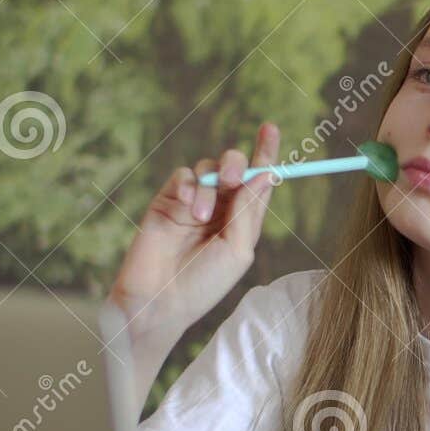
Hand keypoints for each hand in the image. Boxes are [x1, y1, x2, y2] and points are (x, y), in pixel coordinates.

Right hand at [108, 122, 280, 340]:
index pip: (258, 181)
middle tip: (231, 178)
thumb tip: (264, 173)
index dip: (265, 155)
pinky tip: (184, 205)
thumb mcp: (236, 251)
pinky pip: (182, 176)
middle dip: (235, 164)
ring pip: (207, 169)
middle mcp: (220, 209)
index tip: (270, 129)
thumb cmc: (203, 284)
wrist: (159, 301)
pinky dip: (187, 185)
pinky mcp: (167, 201)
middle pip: (233, 168)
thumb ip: (247, 211)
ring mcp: (192, 203)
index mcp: (242, 221)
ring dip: (208, 186)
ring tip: (198, 216)